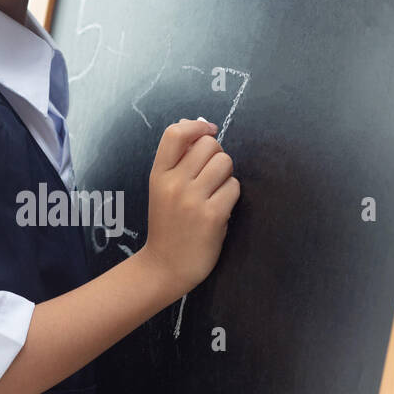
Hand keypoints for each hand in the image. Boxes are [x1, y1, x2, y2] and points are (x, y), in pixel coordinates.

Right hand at [140, 117, 239, 301]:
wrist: (165, 267)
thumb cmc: (168, 225)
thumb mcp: (162, 189)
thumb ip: (178, 161)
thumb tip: (200, 126)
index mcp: (159, 174)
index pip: (175, 133)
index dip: (197, 126)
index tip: (208, 131)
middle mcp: (174, 183)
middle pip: (209, 145)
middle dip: (217, 155)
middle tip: (211, 175)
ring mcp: (192, 200)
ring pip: (225, 163)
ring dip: (226, 176)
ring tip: (215, 193)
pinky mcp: (212, 215)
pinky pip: (234, 187)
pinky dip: (231, 196)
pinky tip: (220, 209)